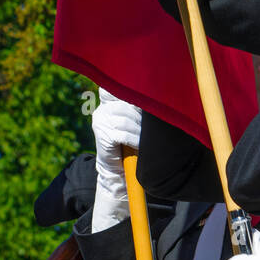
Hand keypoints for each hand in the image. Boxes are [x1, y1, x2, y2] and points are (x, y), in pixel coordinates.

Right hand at [91, 88, 141, 231]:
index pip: (120, 89)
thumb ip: (138, 109)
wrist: (116, 169)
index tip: (150, 94)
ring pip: (126, 120)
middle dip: (142, 116)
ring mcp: (100, 122)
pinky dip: (134, 139)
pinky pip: (122, 133)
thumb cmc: (129, 144)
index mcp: (108, 103)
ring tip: (148, 138)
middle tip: (154, 125)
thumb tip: (159, 94)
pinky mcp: (101, 135)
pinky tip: (140, 145)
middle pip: (126, 105)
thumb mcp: (133, 123)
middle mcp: (102, 110)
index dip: (133, 91)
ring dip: (140, 130)